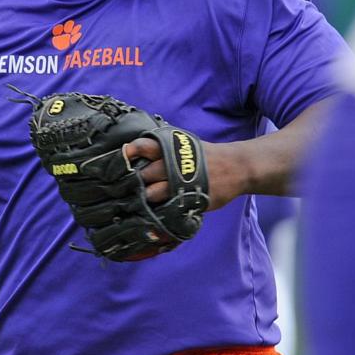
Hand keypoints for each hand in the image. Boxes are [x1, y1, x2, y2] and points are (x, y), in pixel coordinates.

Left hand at [123, 138, 242, 210]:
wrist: (237, 167)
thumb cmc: (206, 155)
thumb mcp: (185, 144)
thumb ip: (164, 148)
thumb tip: (136, 151)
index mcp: (171, 148)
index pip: (143, 147)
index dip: (129, 154)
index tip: (118, 162)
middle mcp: (173, 164)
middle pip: (143, 174)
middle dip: (135, 182)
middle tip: (127, 188)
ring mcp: (181, 183)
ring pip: (152, 194)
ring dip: (146, 198)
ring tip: (144, 200)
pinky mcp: (189, 200)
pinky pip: (168, 208)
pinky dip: (160, 210)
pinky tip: (158, 209)